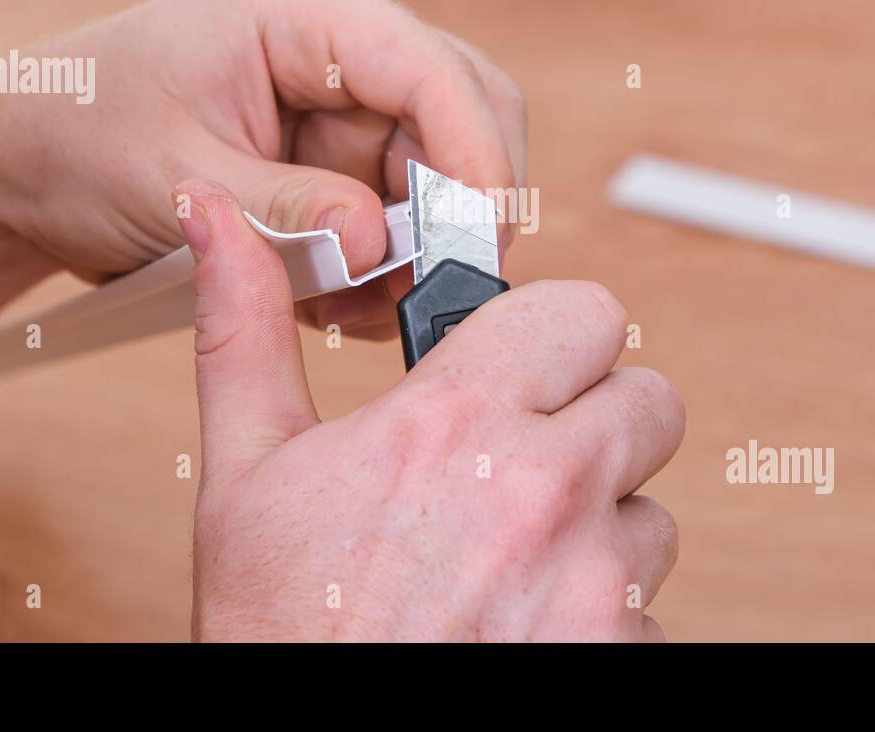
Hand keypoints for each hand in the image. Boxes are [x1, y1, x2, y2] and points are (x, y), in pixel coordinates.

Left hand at [0, 0, 525, 336]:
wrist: (22, 161)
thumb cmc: (72, 138)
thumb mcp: (173, 180)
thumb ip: (284, 211)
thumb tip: (380, 244)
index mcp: (295, 8)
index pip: (428, 67)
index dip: (474, 152)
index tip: (481, 241)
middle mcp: (335, 38)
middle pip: (459, 109)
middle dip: (454, 205)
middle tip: (432, 289)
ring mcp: (340, 91)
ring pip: (436, 168)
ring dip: (414, 245)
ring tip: (352, 304)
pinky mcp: (335, 142)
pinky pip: (396, 202)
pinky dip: (385, 259)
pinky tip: (337, 295)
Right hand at [180, 180, 683, 641]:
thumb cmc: (277, 632)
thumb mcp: (246, 475)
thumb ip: (247, 332)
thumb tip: (222, 225)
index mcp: (453, 424)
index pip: (586, 310)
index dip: (555, 334)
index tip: (525, 364)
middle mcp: (541, 492)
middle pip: (649, 399)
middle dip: (595, 420)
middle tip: (524, 460)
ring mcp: (594, 580)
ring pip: (652, 511)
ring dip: (598, 526)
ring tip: (510, 557)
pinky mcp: (623, 650)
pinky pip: (649, 605)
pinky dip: (602, 611)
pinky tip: (522, 622)